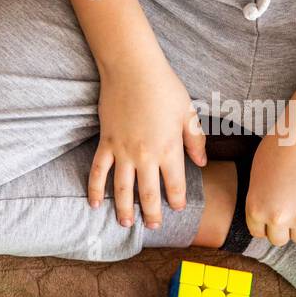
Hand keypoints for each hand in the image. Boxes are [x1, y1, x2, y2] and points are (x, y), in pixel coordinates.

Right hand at [89, 55, 205, 229]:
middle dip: (151, 213)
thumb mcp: (187, 113)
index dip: (176, 200)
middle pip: (148, 193)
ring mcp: (123, 152)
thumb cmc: (164, 88)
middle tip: (153, 226)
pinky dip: (94, 189)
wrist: (132, 70)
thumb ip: (195, 140)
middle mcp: (145, 156)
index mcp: (169, 148)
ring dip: (123, 209)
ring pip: (122, 189)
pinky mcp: (105, 144)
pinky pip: (98, 172)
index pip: (174, 184)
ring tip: (125, 223)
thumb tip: (201, 162)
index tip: (176, 209)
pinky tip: (93, 204)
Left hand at [245, 121, 295, 244]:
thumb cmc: (280, 147)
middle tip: (290, 212)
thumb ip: (260, 197)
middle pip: (279, 240)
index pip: (258, 233)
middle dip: (283, 229)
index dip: (266, 225)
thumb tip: (265, 212)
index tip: (273, 217)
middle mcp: (277, 217)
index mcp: (256, 208)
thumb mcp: (258, 174)